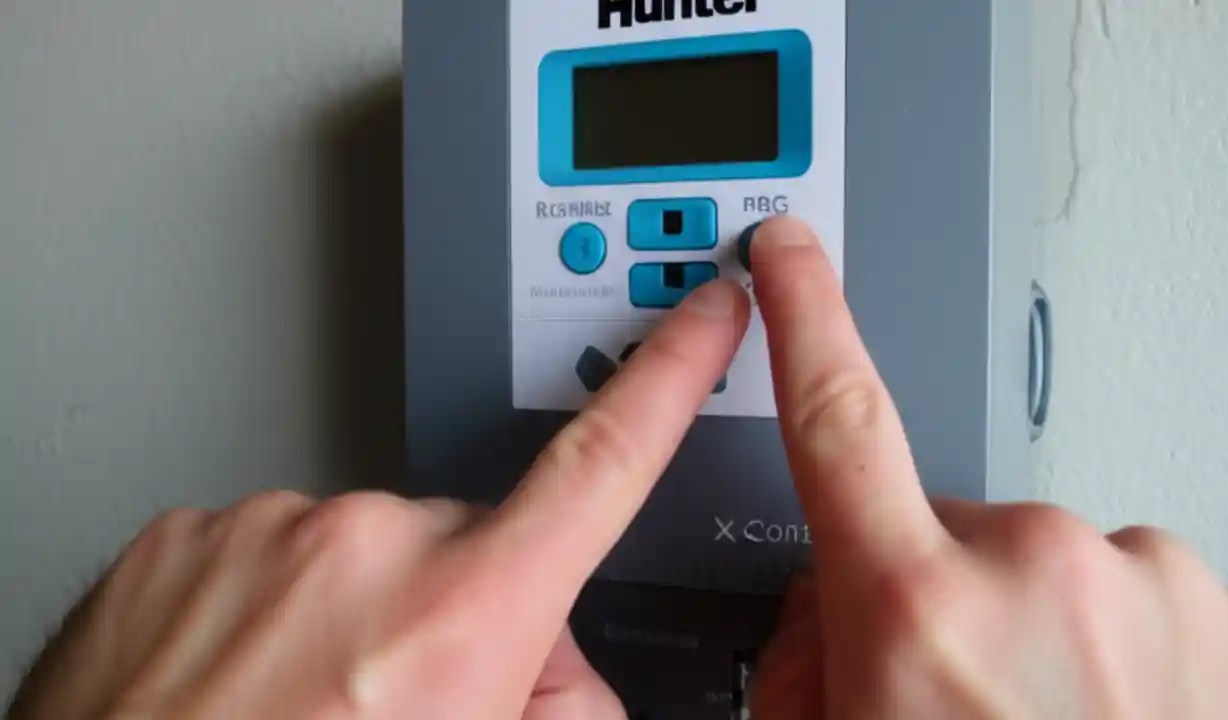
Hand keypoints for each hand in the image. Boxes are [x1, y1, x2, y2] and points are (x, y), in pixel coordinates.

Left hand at [7, 281, 750, 719]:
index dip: (669, 379)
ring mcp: (264, 532)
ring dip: (357, 611)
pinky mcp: (184, 536)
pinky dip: (274, 603)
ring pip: (364, 549)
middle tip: (409, 700)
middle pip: (468, 542)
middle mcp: (366, 550)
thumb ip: (559, 702)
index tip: (704, 312)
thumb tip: (558, 664)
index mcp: (459, 618)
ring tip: (309, 704)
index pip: (600, 468)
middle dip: (461, 605)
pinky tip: (247, 680)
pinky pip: (271, 550)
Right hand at [745, 216, 1227, 718]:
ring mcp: (1151, 585)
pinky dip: (1118, 647)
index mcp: (918, 606)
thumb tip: (829, 604)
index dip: (805, 318)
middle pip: (942, 525)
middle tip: (945, 695)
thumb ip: (810, 659)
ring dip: (1033, 626)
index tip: (790, 250)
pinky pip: (1138, 597)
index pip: (836, 416)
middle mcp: (1038, 571)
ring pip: (1047, 565)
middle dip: (929, 589)